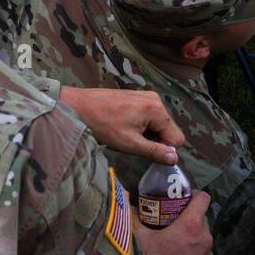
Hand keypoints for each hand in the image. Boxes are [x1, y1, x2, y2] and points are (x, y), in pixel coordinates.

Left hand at [60, 87, 184, 163]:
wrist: (78, 106)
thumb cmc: (103, 126)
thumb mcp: (130, 144)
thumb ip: (155, 151)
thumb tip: (175, 159)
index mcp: (157, 109)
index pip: (177, 138)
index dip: (163, 148)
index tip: (143, 148)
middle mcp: (156, 99)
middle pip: (168, 129)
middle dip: (155, 139)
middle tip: (133, 141)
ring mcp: (146, 95)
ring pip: (159, 123)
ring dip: (147, 133)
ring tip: (126, 132)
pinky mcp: (137, 96)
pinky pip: (150, 115)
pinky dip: (141, 124)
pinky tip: (125, 125)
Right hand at [133, 192, 212, 254]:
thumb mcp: (139, 239)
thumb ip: (133, 218)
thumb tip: (127, 204)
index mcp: (191, 226)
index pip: (203, 198)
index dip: (193, 194)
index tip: (182, 198)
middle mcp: (205, 238)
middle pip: (202, 217)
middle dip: (189, 216)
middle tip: (172, 220)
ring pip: (203, 236)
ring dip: (192, 235)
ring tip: (175, 240)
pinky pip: (203, 253)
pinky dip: (194, 251)